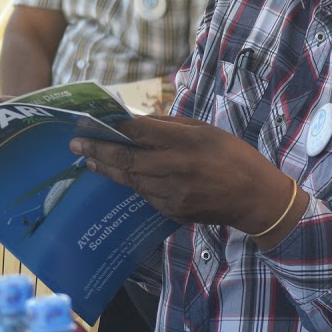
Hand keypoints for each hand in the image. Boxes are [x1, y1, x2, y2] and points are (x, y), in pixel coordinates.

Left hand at [70, 116, 296, 236]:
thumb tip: (140, 121)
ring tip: (90, 161)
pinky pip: (146, 195)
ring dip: (108, 169)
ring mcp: (173, 191)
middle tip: (76, 144)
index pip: (139, 131)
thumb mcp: (208, 131)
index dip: (113, 127)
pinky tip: (125, 178)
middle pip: (126, 158)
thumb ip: (173, 127)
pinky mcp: (173, 209)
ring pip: (131, 179)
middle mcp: (176, 166)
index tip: (93, 122)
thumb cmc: (235, 157)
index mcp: (187, 141)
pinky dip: (134, 184)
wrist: (256, 197)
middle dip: (97, 150)